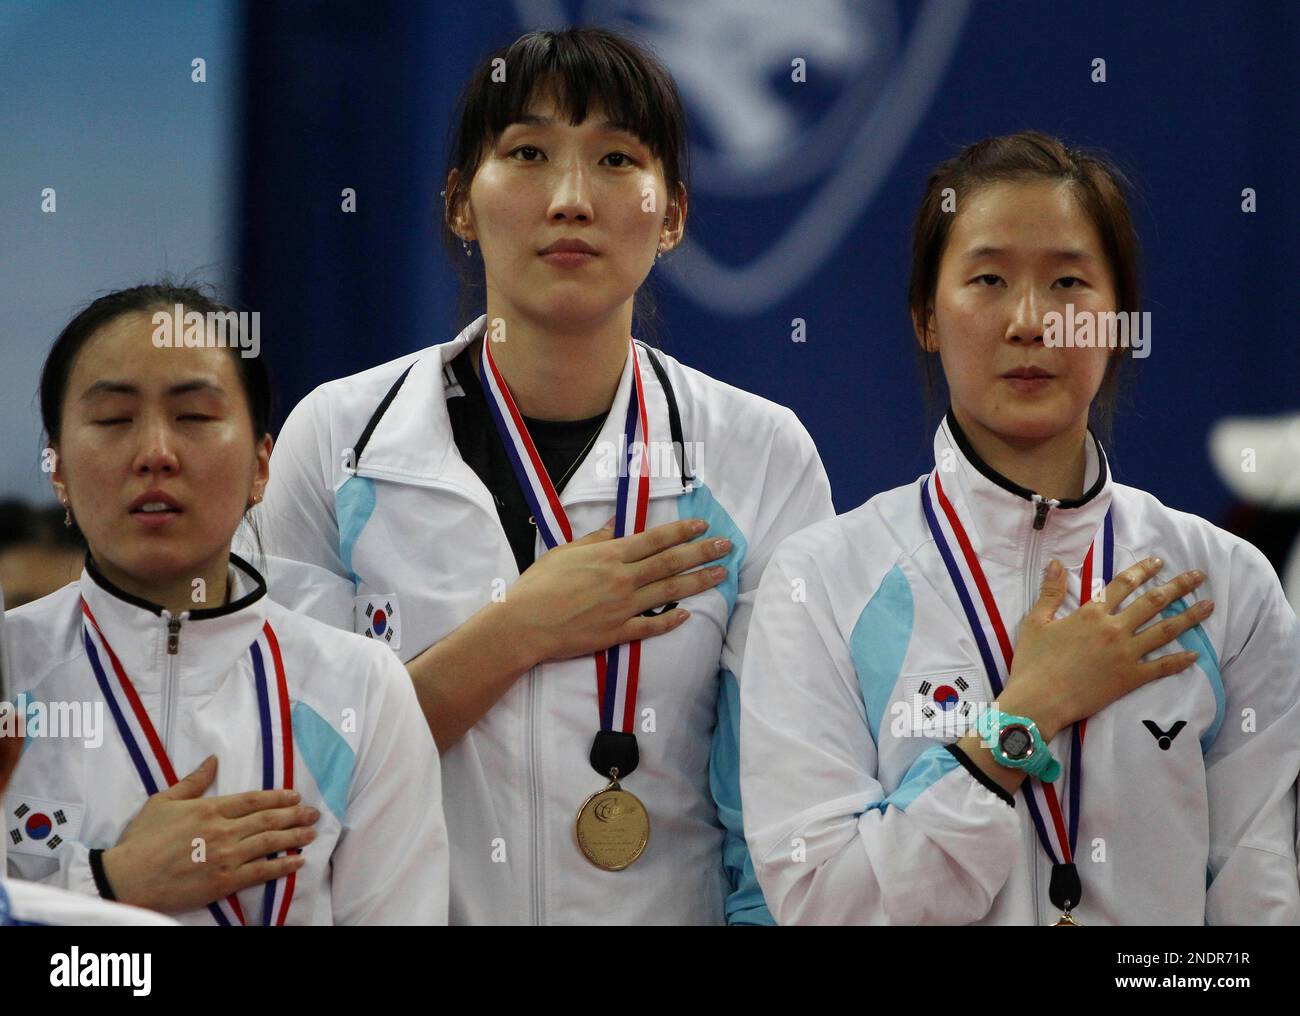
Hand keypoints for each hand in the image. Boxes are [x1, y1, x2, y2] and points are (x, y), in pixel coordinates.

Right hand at [101, 756, 317, 914]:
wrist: (127, 878)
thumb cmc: (142, 839)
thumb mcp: (164, 802)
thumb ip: (193, 782)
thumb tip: (213, 760)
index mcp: (209, 809)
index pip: (253, 799)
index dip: (278, 796)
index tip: (295, 795)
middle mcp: (222, 831)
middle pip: (267, 820)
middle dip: (294, 815)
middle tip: (314, 813)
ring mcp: (225, 857)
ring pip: (269, 844)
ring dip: (294, 837)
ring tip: (311, 833)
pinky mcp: (223, 882)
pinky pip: (260, 872)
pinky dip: (282, 867)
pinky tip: (297, 861)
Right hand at [503, 517, 731, 663]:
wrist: (525, 624)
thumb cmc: (539, 585)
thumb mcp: (565, 552)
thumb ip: (595, 538)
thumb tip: (616, 524)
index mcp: (610, 555)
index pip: (655, 539)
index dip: (682, 532)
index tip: (703, 526)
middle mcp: (623, 579)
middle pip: (671, 562)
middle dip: (702, 553)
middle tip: (727, 546)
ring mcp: (624, 607)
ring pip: (670, 592)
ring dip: (698, 582)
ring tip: (721, 575)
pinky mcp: (619, 632)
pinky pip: (652, 625)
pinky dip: (671, 620)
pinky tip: (688, 614)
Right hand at [1000, 556, 1211, 739]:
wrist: (1039, 700)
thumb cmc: (1033, 662)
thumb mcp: (1035, 621)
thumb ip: (1051, 591)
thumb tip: (1058, 563)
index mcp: (1091, 613)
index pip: (1123, 584)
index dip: (1143, 570)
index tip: (1159, 562)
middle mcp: (1114, 629)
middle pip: (1152, 602)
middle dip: (1178, 586)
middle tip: (1198, 576)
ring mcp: (1125, 654)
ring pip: (1164, 631)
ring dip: (1189, 617)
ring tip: (1209, 605)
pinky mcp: (1130, 678)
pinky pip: (1161, 667)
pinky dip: (1180, 661)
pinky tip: (1196, 654)